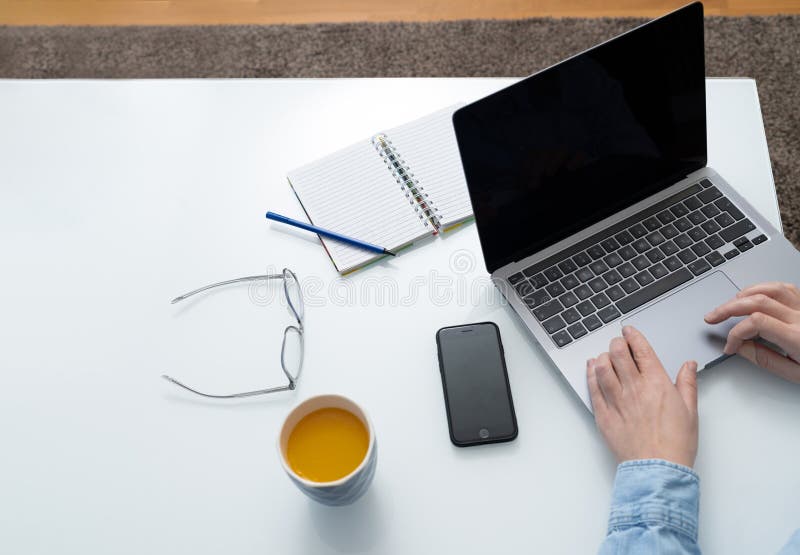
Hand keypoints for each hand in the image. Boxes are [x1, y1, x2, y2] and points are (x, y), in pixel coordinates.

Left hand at [587, 326, 698, 467]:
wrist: (658, 469)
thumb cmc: (676, 444)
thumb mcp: (690, 410)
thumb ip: (687, 383)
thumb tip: (689, 365)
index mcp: (657, 384)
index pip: (641, 350)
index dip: (633, 336)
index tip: (629, 331)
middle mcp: (634, 388)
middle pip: (618, 354)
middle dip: (616, 343)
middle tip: (618, 342)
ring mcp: (616, 401)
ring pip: (602, 367)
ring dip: (603, 356)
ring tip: (606, 355)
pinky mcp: (604, 414)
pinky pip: (593, 388)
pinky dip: (590, 374)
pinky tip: (592, 368)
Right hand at [704, 281, 799, 383]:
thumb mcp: (796, 375)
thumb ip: (765, 359)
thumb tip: (741, 347)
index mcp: (798, 337)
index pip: (755, 323)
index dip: (735, 333)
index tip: (729, 346)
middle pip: (757, 301)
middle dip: (728, 308)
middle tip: (712, 317)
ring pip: (770, 288)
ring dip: (745, 294)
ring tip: (730, 304)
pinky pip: (785, 287)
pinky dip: (765, 288)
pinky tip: (755, 296)